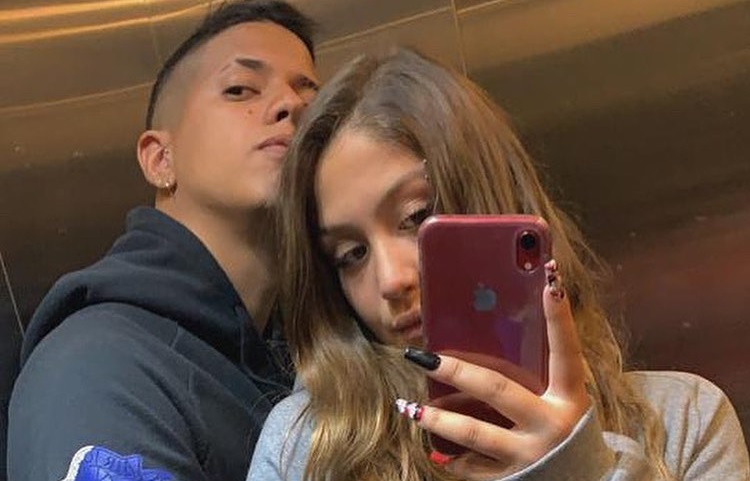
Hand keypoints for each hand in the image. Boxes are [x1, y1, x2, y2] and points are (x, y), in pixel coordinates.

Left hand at [398, 261, 590, 479]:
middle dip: (457, 371)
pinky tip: (436, 449)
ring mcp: (530, 453)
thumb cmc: (567, 432)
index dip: (559, 318)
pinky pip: (474, 467)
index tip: (550, 279)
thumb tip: (496, 337)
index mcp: (568, 397)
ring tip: (409, 407)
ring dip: (438, 419)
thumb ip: (540, 376)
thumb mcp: (562, 402)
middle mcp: (551, 424)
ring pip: (475, 433)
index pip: (565, 351)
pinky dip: (453, 459)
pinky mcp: (514, 478)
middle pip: (498, 389)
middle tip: (424, 357)